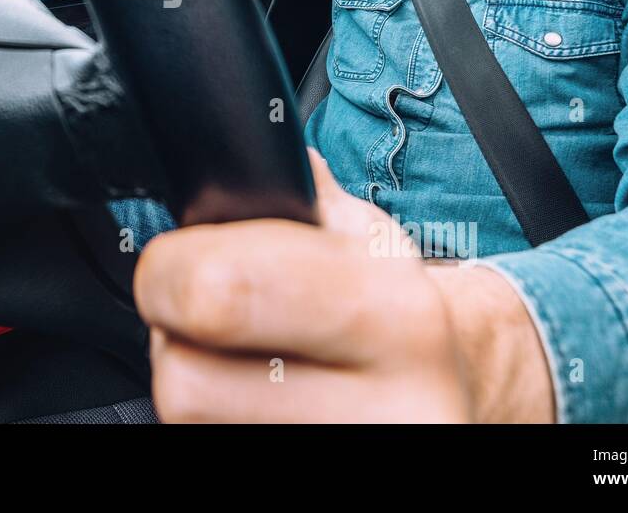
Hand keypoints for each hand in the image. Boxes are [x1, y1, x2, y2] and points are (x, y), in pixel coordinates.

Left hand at [134, 150, 553, 421]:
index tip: (174, 262)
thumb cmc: (397, 310)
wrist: (457, 397)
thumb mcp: (368, 234)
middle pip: (185, 382)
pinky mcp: (321, 497)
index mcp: (394, 315)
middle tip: (193, 315)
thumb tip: (242, 149)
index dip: (170, 271)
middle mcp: (384, 411)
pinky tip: (254, 398)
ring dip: (194, 384)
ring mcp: (353, 462)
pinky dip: (216, 419)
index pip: (220, 293)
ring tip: (236, 359)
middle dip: (172, 336)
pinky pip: (210, 450)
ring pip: (188, 423)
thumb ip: (297, 193)